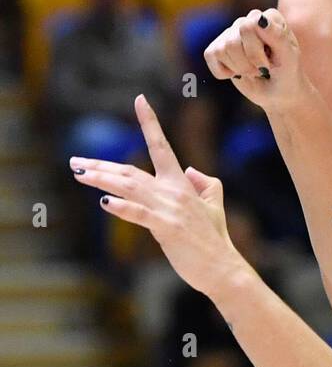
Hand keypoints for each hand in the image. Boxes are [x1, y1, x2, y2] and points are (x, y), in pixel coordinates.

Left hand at [69, 95, 243, 298]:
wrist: (222, 266)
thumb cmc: (214, 238)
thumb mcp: (214, 203)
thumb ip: (203, 182)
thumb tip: (190, 169)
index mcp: (182, 183)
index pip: (162, 146)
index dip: (150, 122)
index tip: (139, 100)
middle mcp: (173, 191)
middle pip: (130, 171)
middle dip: (100, 165)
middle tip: (75, 162)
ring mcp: (169, 209)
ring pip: (130, 187)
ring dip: (102, 180)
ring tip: (79, 174)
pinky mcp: (167, 228)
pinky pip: (140, 214)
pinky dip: (122, 207)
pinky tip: (105, 202)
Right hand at [204, 8, 310, 112]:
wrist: (278, 93)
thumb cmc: (287, 73)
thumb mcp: (288, 58)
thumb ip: (277, 37)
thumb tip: (258, 19)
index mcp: (270, 17)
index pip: (250, 26)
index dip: (257, 52)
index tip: (271, 63)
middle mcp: (249, 20)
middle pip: (233, 40)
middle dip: (248, 62)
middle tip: (262, 69)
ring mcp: (232, 33)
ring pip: (222, 49)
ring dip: (240, 69)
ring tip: (253, 71)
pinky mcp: (217, 47)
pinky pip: (211, 55)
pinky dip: (225, 72)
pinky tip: (238, 72)